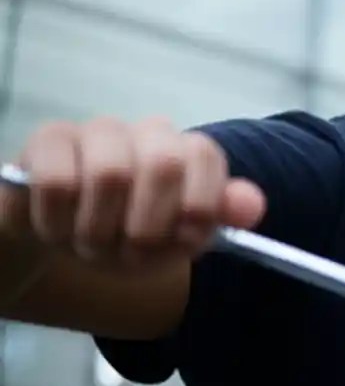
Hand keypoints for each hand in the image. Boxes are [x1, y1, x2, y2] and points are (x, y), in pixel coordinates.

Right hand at [0, 116, 265, 267]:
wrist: (65, 232)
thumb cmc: (131, 233)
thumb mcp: (178, 239)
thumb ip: (218, 220)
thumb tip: (252, 207)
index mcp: (190, 153)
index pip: (206, 158)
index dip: (197, 208)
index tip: (181, 243)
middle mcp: (151, 133)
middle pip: (164, 166)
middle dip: (147, 228)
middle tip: (130, 254)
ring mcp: (100, 132)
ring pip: (109, 175)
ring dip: (99, 231)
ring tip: (91, 245)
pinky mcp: (51, 140)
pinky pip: (58, 180)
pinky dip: (59, 220)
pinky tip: (58, 229)